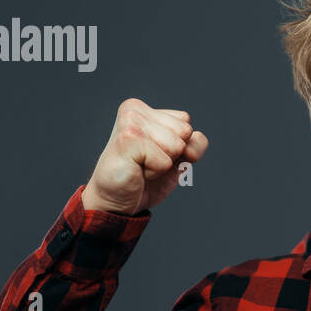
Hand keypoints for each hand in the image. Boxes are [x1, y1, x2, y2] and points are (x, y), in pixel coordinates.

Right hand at [82, 98, 208, 215]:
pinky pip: (165, 161)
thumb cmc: (144, 179)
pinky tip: (136, 170)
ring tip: (140, 165)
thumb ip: (194, 144)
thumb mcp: (178, 159)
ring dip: (163, 164)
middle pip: (185, 131)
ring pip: (177, 145)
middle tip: (146, 162)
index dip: (178, 148)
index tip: (153, 155)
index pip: (187, 124)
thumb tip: (190, 142)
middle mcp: (134, 110)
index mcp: (145, 110)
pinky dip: (155, 172)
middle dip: (172, 154)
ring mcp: (130, 122)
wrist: (116, 201)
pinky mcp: (127, 139)